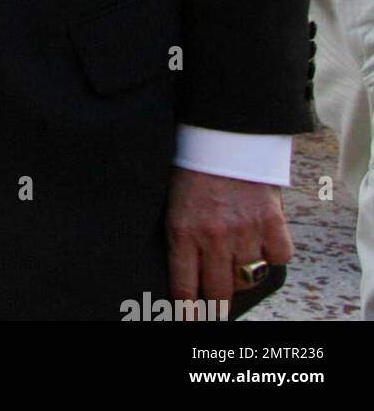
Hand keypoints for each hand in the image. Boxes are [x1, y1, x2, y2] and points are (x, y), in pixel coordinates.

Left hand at [167, 168, 291, 308]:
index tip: (189, 318)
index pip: (184, 286)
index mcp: (182, 231)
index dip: (187, 309)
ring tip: (237, 263)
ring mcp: (245, 231)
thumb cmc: (194, 167)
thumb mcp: (174, 201)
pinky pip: (278, 257)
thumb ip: (182, 234)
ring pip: (249, 278)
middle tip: (216, 300)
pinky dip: (273, 254)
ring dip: (243, 275)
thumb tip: (188, 271)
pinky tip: (263, 242)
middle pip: (219, 292)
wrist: (223, 135)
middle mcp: (214, 237)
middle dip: (217, 301)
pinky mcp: (271, 222)